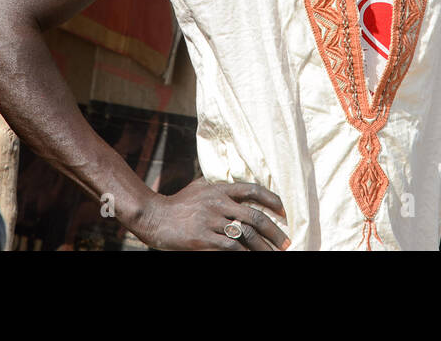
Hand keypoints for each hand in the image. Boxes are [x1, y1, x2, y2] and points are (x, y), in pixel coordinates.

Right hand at [131, 179, 289, 250]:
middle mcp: (217, 203)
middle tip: (286, 241)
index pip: (252, 189)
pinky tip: (251, 256)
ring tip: (274, 253)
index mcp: (219, 188)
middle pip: (254, 216)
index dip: (271, 200)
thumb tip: (239, 184)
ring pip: (245, 235)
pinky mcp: (202, 239)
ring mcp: (210, 221)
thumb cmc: (179, 202)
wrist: (154, 217)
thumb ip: (219, 186)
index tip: (284, 211)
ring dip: (264, 247)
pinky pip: (230, 248)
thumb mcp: (199, 186)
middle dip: (274, 231)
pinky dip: (245, 254)